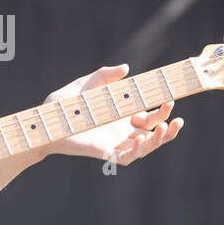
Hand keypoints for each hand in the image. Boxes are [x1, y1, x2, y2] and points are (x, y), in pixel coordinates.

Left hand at [40, 63, 182, 164]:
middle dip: (168, 126)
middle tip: (176, 117)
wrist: (47, 120)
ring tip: (167, 128)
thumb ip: (105, 75)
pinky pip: (127, 156)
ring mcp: (115, 143)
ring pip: (145, 147)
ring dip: (159, 140)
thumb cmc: (66, 104)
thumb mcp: (88, 84)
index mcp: (122, 116)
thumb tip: (125, 67)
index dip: (163, 111)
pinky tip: (142, 140)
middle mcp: (122, 131)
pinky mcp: (105, 153)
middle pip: (153, 133)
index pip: (150, 116)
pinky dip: (138, 150)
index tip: (171, 99)